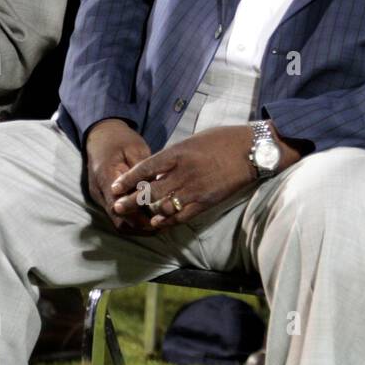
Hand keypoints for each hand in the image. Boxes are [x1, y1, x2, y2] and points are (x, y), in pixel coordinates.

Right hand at [85, 119, 154, 234]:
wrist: (101, 135)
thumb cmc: (121, 140)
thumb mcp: (136, 149)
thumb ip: (144, 172)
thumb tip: (157, 192)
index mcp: (106, 177)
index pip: (120, 208)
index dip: (140, 219)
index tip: (159, 222)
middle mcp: (99, 192)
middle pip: (119, 221)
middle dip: (141, 228)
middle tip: (163, 227)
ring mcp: (99, 196)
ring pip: (118, 222)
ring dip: (137, 227)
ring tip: (158, 225)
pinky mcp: (103, 198)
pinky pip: (118, 216)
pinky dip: (132, 220)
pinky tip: (148, 217)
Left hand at [109, 124, 262, 231]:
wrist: (249, 151)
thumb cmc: (221, 140)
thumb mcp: (191, 142)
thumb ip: (173, 157)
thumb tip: (157, 171)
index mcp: (177, 153)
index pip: (145, 168)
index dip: (128, 179)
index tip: (115, 187)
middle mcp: (182, 173)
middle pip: (150, 191)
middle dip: (131, 201)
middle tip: (117, 207)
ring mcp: (194, 189)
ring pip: (163, 206)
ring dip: (148, 212)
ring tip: (136, 216)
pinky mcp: (206, 202)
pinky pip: (182, 216)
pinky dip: (168, 221)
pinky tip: (158, 223)